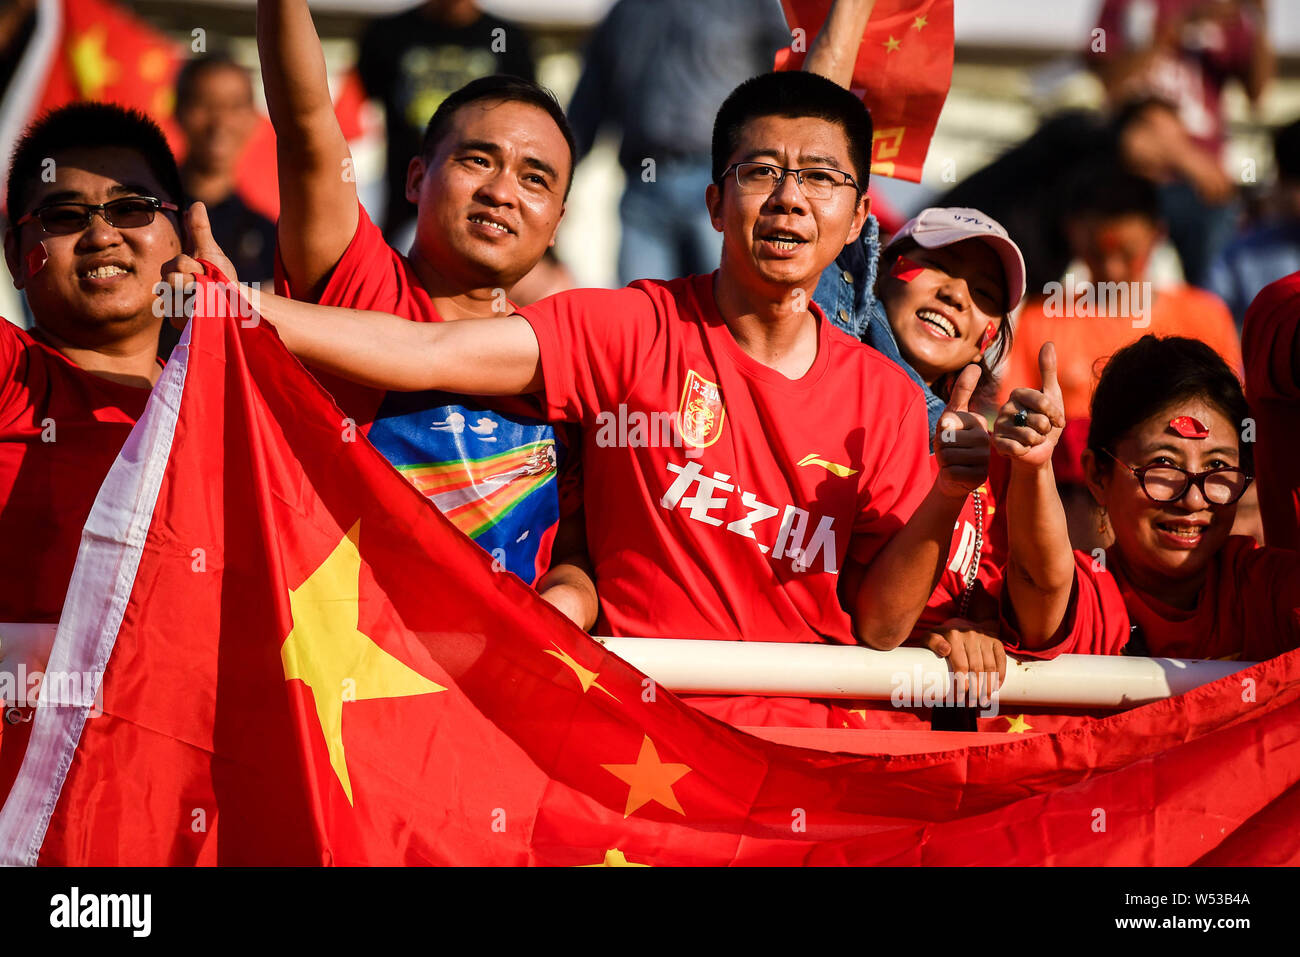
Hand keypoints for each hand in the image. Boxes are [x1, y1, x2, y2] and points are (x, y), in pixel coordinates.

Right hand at [160, 202, 240, 328]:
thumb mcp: (211, 252)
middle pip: (170, 280)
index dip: (191, 265)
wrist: (235, 304)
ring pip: (174, 298)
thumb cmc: (222, 277)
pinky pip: (179, 314)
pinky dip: (196, 311)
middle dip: (194, 280)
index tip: (203, 268)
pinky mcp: (176, 322)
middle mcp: (169, 287)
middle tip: (206, 284)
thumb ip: (200, 229)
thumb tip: (196, 204)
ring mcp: (171, 305)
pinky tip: (203, 311)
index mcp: (175, 269)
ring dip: (196, 296)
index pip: (174, 264)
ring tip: (206, 297)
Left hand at [923, 617, 1005, 705]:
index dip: (961, 685)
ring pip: (990, 667)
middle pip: (976, 670)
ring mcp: (985, 638)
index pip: (961, 667)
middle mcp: (971, 636)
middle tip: (972, 703)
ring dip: (988, 687)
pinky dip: (1000, 676)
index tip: (959, 699)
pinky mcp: (995, 641)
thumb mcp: (930, 636)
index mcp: (954, 636)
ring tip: (984, 700)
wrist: (961, 623)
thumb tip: (945, 650)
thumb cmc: (942, 637)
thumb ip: (932, 641)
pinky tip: (996, 688)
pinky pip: (1001, 660)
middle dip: (975, 690)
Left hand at [933, 363, 989, 497]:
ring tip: (953, 460)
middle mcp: (985, 439)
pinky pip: (952, 472)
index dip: (941, 430)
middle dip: (941, 447)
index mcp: (978, 421)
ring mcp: (984, 459)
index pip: (947, 422)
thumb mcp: (950, 415)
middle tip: (950, 450)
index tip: (950, 433)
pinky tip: (957, 472)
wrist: (953, 472)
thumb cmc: (950, 441)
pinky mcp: (980, 475)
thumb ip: (960, 393)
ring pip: (948, 456)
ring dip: (944, 461)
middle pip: (947, 440)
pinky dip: (948, 473)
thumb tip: (975, 366)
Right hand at [994, 342, 1064, 469]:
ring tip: (1033, 439)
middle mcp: (1005, 408)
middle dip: (1046, 430)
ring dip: (1038, 441)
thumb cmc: (1046, 421)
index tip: (1058, 420)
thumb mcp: (1052, 395)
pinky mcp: (996, 444)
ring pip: (1030, 436)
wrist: (1038, 450)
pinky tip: (1024, 448)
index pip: (1042, 401)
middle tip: (1042, 430)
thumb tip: (1048, 343)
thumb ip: (1048, 370)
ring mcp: (999, 426)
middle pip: (1038, 421)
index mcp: (1017, 394)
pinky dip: (1027, 451)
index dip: (1055, 414)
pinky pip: (1019, 448)